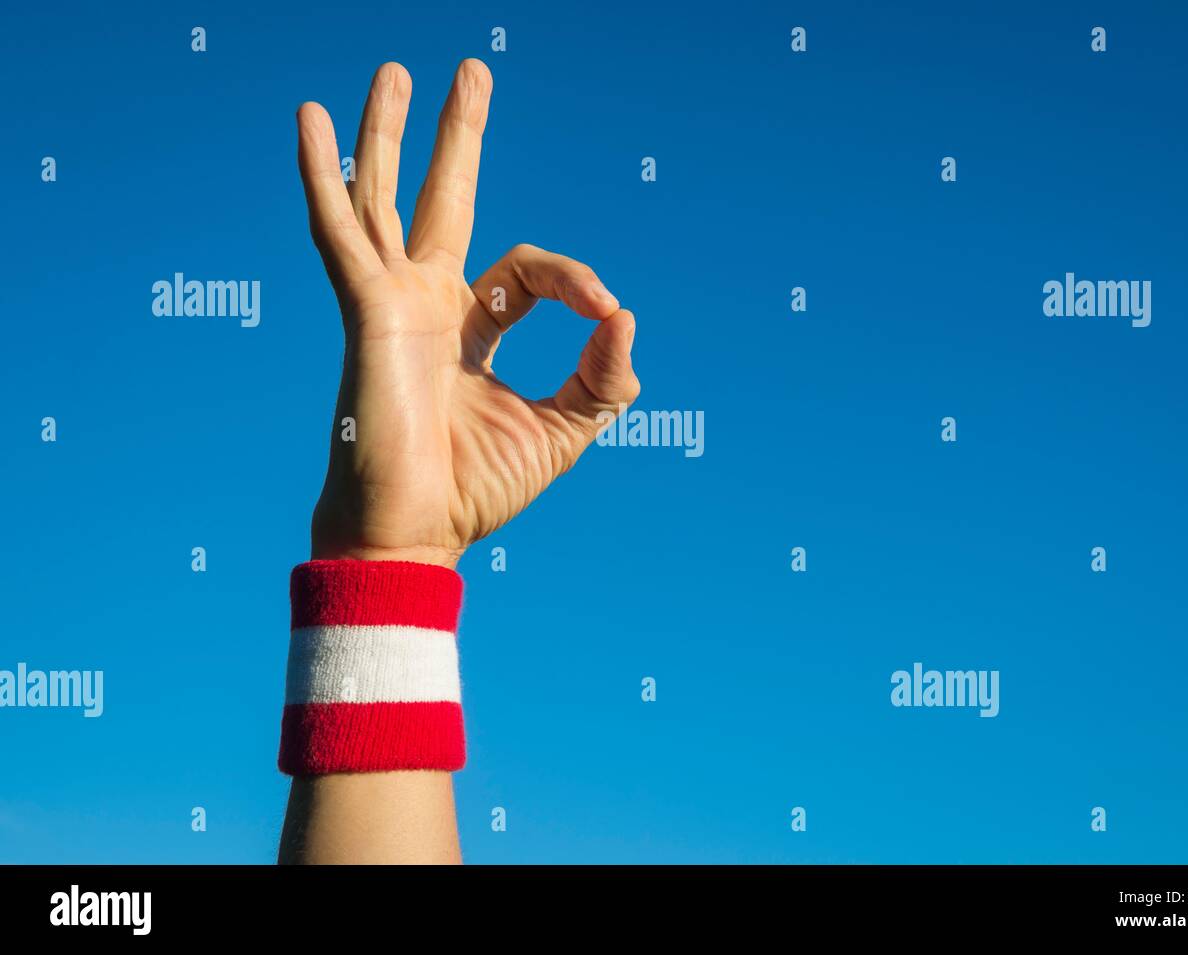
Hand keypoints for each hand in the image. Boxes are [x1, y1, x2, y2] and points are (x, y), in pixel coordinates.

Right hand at [297, 60, 639, 568]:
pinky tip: (311, 119)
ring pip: (387, 200)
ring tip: (396, 71)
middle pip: (444, 202)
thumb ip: (602, 378)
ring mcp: (390, 302)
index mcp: (470, 330)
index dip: (573, 279)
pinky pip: (341, 230)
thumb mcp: (562, 431)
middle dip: (458, 139)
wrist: (413, 534)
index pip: (526, 272)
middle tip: (471, 72)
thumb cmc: (475, 490)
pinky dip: (324, 175)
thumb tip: (625, 315)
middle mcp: (426, 306)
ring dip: (390, 135)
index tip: (606, 309)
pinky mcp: (366, 309)